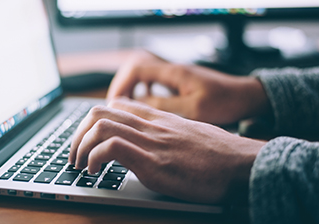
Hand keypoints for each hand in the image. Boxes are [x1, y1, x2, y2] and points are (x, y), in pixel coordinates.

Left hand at [69, 98, 265, 203]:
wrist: (243, 164)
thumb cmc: (220, 154)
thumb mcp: (189, 134)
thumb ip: (166, 133)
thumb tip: (152, 143)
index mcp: (159, 118)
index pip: (116, 105)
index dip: (94, 120)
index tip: (89, 139)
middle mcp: (151, 125)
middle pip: (100, 111)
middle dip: (78, 133)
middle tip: (75, 154)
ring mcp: (151, 142)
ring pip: (100, 125)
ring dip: (80, 146)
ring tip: (80, 164)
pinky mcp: (154, 163)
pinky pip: (112, 148)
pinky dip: (94, 158)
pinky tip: (95, 171)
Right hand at [107, 50, 269, 124]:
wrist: (245, 96)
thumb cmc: (225, 102)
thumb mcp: (193, 109)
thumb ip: (163, 106)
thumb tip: (136, 105)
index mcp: (174, 72)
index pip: (136, 68)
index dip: (121, 84)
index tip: (115, 103)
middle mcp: (172, 70)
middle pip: (136, 69)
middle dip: (122, 86)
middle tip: (116, 107)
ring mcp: (176, 75)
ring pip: (144, 76)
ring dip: (132, 89)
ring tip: (126, 108)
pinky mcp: (180, 82)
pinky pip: (154, 82)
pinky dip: (144, 92)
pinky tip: (145, 105)